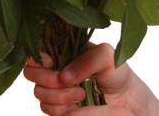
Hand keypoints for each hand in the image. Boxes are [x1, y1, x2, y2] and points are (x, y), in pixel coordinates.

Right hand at [22, 42, 158, 115]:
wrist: (127, 100)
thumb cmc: (117, 72)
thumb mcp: (106, 56)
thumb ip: (86, 60)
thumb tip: (64, 76)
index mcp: (63, 51)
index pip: (36, 48)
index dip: (37, 56)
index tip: (51, 62)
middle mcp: (54, 69)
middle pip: (31, 73)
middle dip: (47, 78)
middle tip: (66, 81)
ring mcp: (55, 91)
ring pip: (39, 94)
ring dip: (59, 96)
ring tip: (82, 94)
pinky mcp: (59, 109)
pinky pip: (49, 111)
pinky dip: (62, 108)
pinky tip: (78, 104)